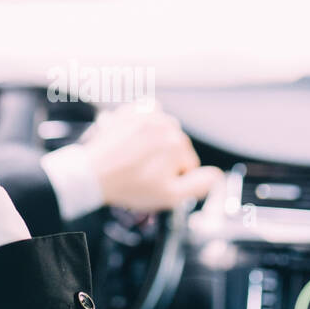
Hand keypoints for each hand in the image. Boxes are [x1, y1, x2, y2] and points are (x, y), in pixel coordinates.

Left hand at [77, 101, 221, 212]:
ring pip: (164, 131)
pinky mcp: (132, 111)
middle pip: (176, 146)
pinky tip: (136, 138)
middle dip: (165, 160)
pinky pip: (150, 113)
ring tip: (137, 158)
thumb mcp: (170, 197)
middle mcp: (166, 125)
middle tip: (144, 173)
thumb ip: (199, 185)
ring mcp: (148, 115)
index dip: (174, 178)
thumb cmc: (128, 186)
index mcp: (178, 145)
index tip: (156, 183)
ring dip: (156, 143)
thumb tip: (217, 175)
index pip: (188, 164)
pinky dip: (147, 123)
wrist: (92, 174)